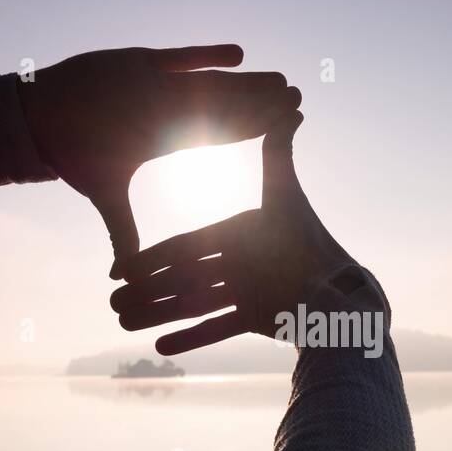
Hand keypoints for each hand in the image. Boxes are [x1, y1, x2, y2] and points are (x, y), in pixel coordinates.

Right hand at [16, 45, 300, 273]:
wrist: (39, 121)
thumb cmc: (71, 155)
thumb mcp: (105, 198)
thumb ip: (123, 232)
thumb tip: (125, 274)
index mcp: (168, 140)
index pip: (220, 136)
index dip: (252, 131)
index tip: (284, 128)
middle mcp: (169, 112)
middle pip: (225, 107)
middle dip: (261, 103)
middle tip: (299, 98)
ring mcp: (157, 86)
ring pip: (212, 84)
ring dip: (246, 83)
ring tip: (282, 81)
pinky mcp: (139, 63)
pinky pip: (180, 60)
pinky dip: (206, 57)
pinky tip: (239, 55)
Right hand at [111, 111, 354, 354]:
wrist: (340, 295)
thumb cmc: (310, 244)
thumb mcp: (286, 195)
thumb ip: (278, 152)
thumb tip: (290, 103)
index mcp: (238, 234)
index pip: (185, 247)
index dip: (151, 259)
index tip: (120, 272)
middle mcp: (239, 262)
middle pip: (183, 280)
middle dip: (146, 293)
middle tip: (111, 305)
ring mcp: (248, 292)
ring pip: (193, 306)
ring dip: (159, 317)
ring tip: (123, 326)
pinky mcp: (258, 319)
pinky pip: (218, 329)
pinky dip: (191, 338)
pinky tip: (159, 347)